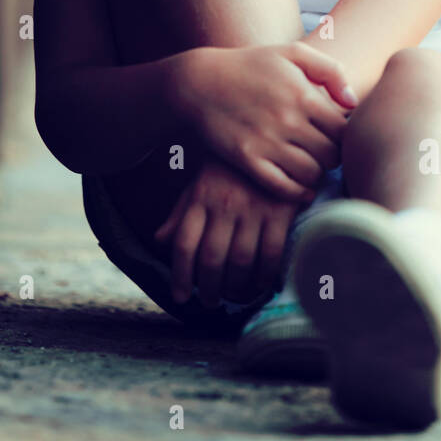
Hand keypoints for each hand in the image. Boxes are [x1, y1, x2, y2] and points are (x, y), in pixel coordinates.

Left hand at [153, 156, 309, 307]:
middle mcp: (224, 205)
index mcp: (200, 198)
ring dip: (235, 288)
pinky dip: (264, 276)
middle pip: (211, 258)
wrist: (270, 138)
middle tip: (209, 302)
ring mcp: (253, 208)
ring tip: (233, 297)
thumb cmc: (229, 167)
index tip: (180, 296)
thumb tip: (160, 240)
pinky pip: (271, 253)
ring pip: (240, 261)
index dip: (180, 276)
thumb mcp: (199, 184)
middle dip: (208, 288)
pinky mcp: (280, 211)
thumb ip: (180, 213)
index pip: (184, 244)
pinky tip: (260, 285)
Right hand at [174, 41, 355, 199]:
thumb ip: (329, 70)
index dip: (346, 136)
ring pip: (311, 174)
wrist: (198, 82)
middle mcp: (287, 120)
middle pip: (332, 155)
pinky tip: (300, 188)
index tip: (336, 136)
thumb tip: (352, 102)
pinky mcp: (246, 159)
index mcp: (303, 94)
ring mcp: (266, 142)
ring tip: (311, 166)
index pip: (345, 130)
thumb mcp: (290, 53)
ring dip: (316, 174)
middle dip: (333, 157)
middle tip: (325, 154)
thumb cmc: (249, 65)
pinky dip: (297, 193)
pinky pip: (283, 187)